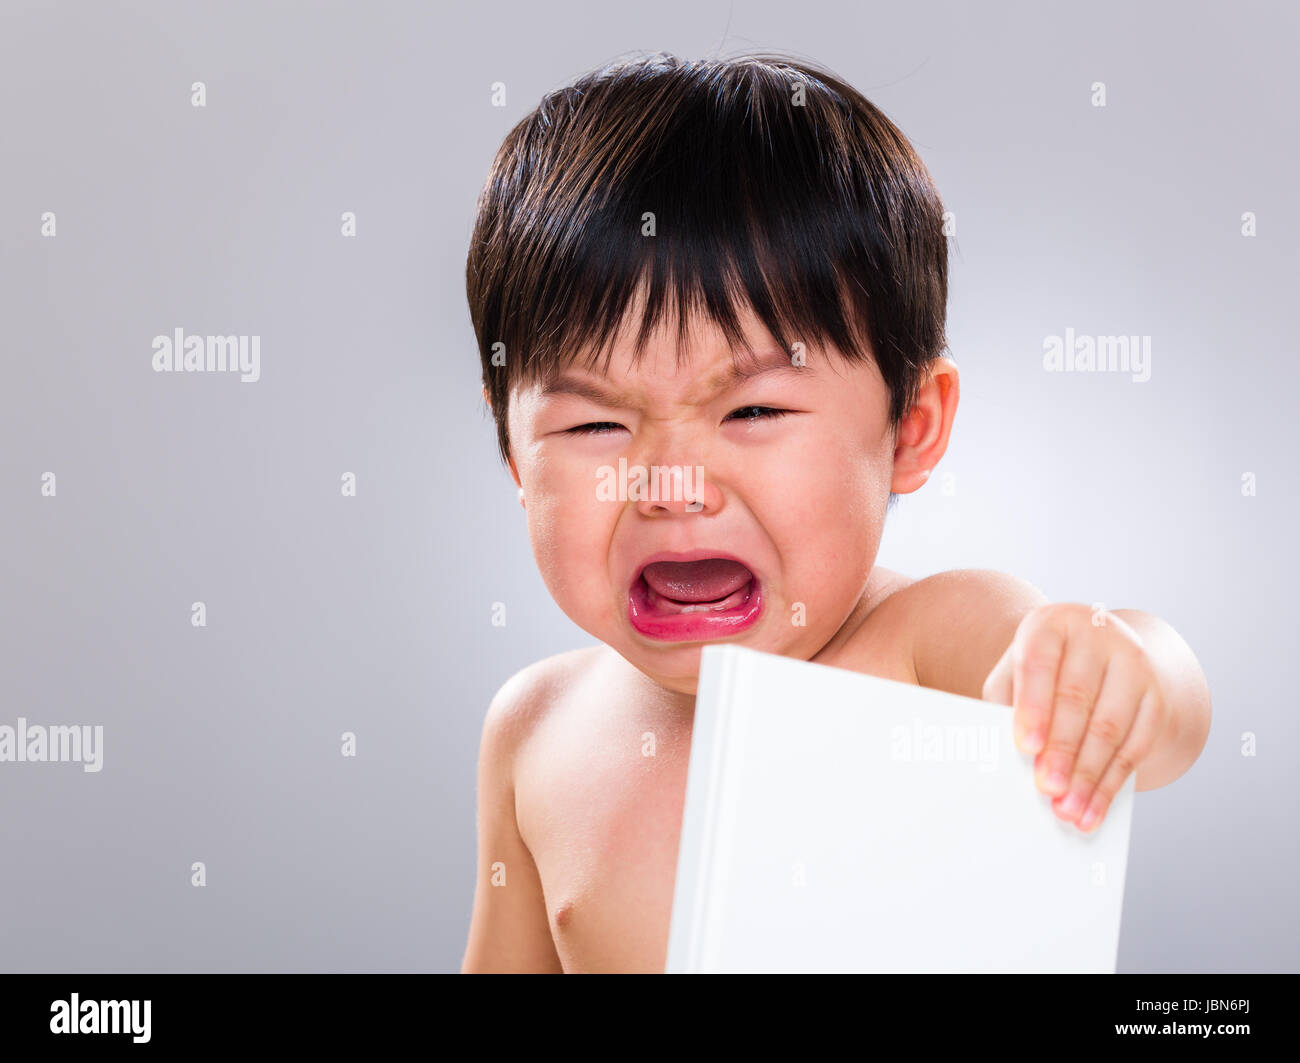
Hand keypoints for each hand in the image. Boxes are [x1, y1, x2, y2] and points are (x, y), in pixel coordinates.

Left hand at [981, 602, 1166, 831]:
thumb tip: (1008, 756)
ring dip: (1088, 776)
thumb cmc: (1041, 671)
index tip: (1025, 747)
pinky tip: (1093, 808)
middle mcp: (1097, 636)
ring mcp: (1133, 664)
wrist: (1097, 655)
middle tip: (1047, 788)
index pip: (1039, 664)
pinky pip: (1135, 747)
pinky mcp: (1156, 697)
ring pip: (1111, 727)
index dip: (1033, 707)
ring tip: (1069, 809)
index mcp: (1051, 624)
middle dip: (1062, 750)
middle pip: (1078, 699)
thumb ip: (1006, 705)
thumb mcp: (1014, 674)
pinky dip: (1112, 783)